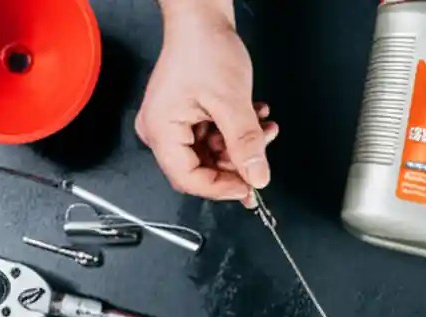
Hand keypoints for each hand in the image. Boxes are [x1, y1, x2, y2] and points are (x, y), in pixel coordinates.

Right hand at [135, 0, 277, 204]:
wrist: (202, 18)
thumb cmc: (203, 48)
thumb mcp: (231, 101)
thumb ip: (245, 144)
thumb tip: (257, 177)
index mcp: (161, 131)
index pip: (188, 179)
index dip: (221, 188)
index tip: (249, 188)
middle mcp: (161, 131)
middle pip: (200, 169)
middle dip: (235, 163)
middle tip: (261, 158)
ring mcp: (173, 123)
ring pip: (211, 153)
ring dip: (240, 146)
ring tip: (264, 130)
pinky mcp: (186, 116)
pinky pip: (212, 137)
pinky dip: (235, 133)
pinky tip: (255, 117)